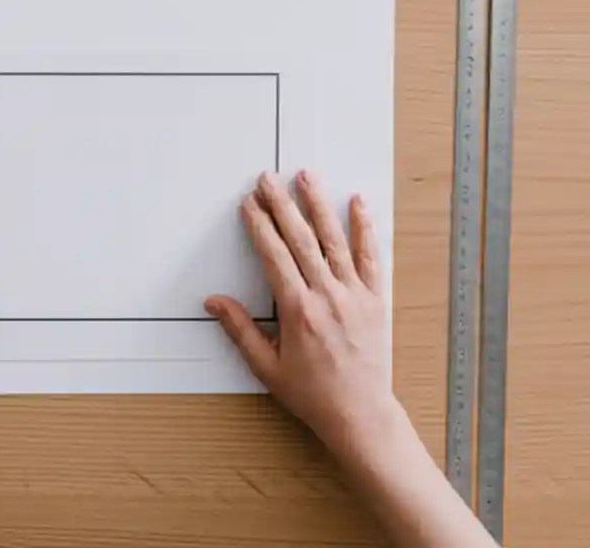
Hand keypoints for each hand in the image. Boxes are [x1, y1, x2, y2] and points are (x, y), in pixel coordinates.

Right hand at [206, 170, 393, 452]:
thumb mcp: (266, 367)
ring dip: (319, 205)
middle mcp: (327, 295)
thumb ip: (240, 330)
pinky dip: (364, 228)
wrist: (359, 413)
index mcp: (297, 311)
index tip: (249, 203)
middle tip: (268, 178)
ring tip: (307, 176)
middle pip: (301, 239)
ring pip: (335, 240)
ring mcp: (354, 294)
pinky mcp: (375, 299)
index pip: (274, 256)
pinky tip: (358, 204)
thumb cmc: (312, 394)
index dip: (259, 226)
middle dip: (282, 205)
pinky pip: (371, 257)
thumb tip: (214, 302)